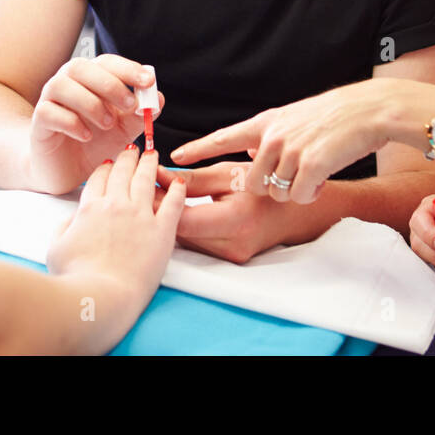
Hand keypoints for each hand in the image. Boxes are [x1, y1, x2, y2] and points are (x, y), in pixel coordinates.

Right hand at [30, 55, 162, 187]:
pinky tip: (86, 136)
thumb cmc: (96, 141)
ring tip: (108, 124)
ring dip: (90, 103)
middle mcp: (68, 82)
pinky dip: (71, 122)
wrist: (67, 169)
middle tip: (130, 105)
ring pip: (62, 85)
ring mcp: (50, 100)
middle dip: (110, 84)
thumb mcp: (125, 129)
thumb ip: (141, 114)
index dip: (128, 69)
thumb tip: (158, 98)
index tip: (148, 82)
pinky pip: (49, 112)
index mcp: (91, 77)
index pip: (108, 62)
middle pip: (82, 67)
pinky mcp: (39, 122)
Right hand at [46, 148, 186, 311]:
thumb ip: (65, 228)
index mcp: (90, 209)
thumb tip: (72, 220)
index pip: (98, 179)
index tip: (109, 163)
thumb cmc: (75, 278)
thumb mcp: (56, 249)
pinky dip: (178, 191)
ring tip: (153, 154)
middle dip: (128, 157)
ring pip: (147, 180)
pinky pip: (173, 205)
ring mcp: (141, 216)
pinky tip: (180, 182)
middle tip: (134, 149)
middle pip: (123, 173)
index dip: (104, 168)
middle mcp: (116, 206)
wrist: (100, 296)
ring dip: (150, 164)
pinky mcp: (162, 232)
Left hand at [151, 163, 305, 263]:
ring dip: (168, 221)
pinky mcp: (227, 260)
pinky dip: (183, 229)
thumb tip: (157, 175)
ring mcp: (230, 257)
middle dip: (160, 212)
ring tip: (155, 198)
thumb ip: (192, 179)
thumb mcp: (229, 173)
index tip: (142, 186)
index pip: (183, 220)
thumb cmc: (262, 187)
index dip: (159, 205)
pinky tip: (174, 213)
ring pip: (185, 241)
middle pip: (180, 234)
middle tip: (142, 190)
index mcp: (235, 219)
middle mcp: (233, 245)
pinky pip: (196, 245)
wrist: (292, 213)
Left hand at [169, 80, 392, 204]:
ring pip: (274, 192)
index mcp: (267, 122)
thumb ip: (270, 136)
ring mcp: (290, 150)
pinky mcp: (310, 165)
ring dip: (292, 191)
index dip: (198, 150)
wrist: (369, 111)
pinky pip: (298, 195)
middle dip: (267, 190)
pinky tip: (321, 181)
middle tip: (290, 180)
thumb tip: (252, 155)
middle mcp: (273, 135)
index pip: (224, 138)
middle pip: (250, 182)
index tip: (174, 159)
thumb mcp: (294, 118)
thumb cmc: (336, 117)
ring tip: (310, 175)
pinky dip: (309, 194)